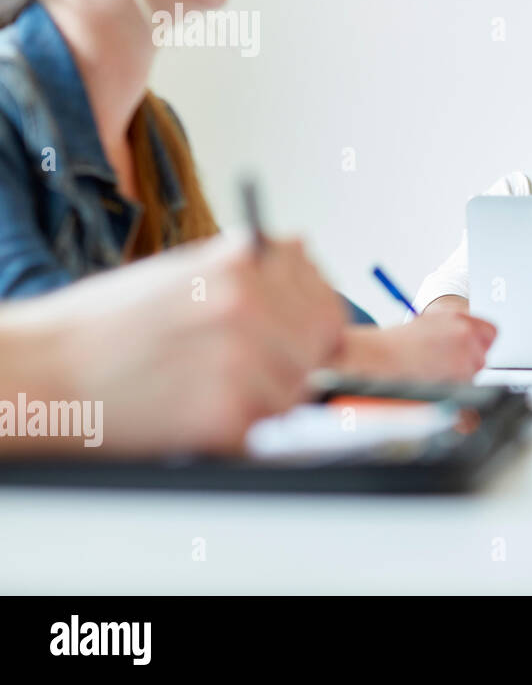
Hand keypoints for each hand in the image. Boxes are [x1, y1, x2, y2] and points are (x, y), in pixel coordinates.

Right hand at [63, 233, 346, 454]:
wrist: (42, 369)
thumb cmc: (104, 325)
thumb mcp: (186, 270)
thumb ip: (250, 271)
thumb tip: (303, 271)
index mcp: (243, 263)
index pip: (325, 299)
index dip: (314, 324)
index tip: (300, 337)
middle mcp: (249, 304)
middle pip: (322, 346)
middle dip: (300, 362)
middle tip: (259, 373)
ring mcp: (241, 359)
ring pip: (298, 392)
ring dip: (268, 400)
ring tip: (212, 391)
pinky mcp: (226, 413)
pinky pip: (266, 430)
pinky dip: (241, 432)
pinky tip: (198, 415)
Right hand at [365, 309, 496, 380]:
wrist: (381, 357)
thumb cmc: (400, 342)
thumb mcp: (431, 323)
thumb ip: (456, 328)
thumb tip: (474, 341)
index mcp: (459, 317)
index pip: (490, 332)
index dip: (480, 342)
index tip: (472, 348)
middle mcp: (465, 335)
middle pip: (483, 354)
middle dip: (470, 360)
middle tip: (447, 362)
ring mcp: (464, 357)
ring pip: (474, 371)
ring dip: (461, 373)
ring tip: (434, 370)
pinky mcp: (459, 379)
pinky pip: (466, 386)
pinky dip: (456, 387)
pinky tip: (436, 380)